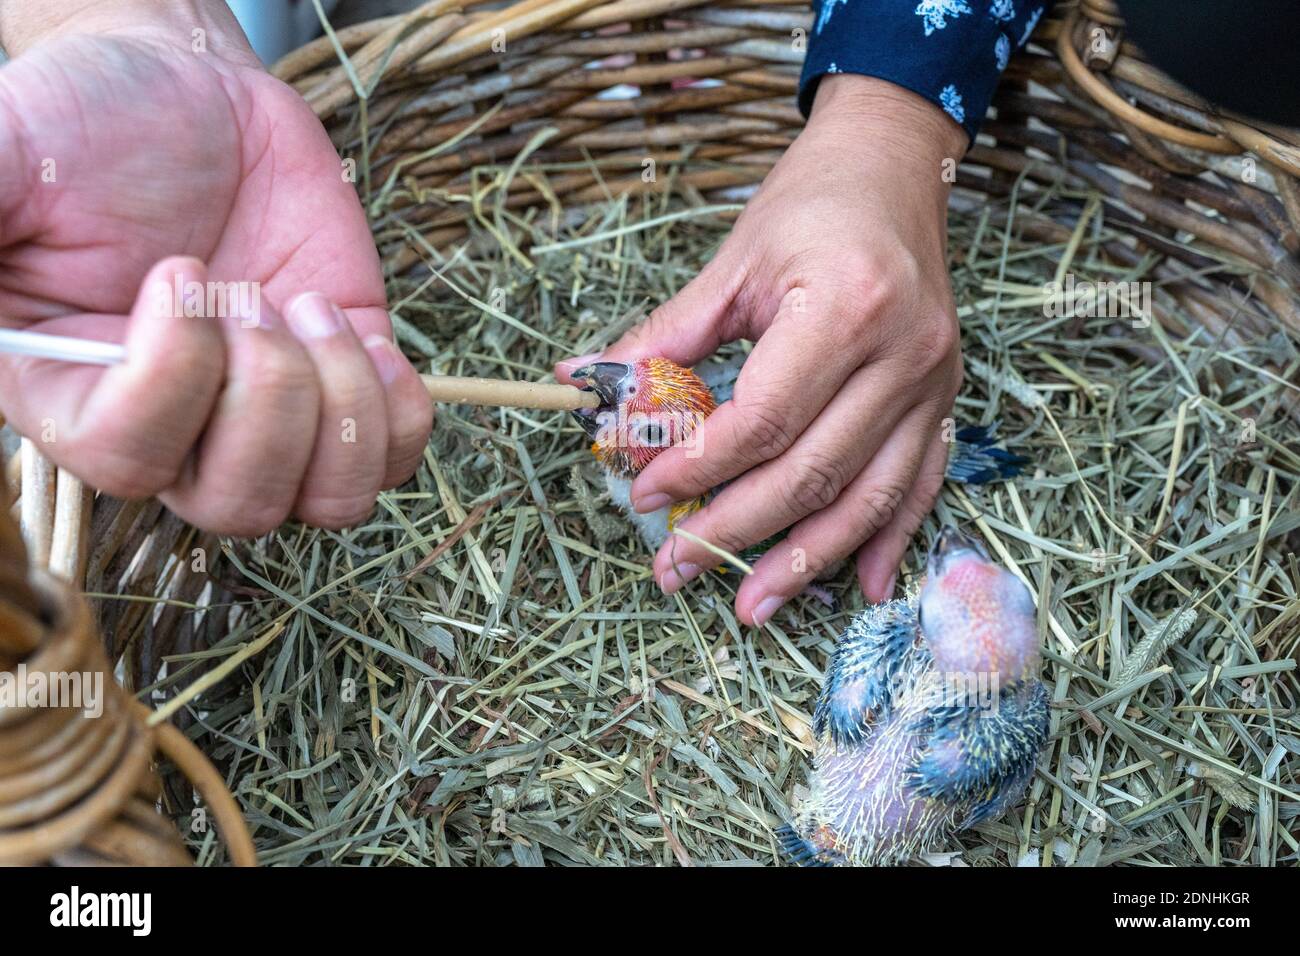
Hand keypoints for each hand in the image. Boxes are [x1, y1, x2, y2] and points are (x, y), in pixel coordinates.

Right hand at [0, 0, 431, 533]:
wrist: (192, 96)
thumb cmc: (89, 126)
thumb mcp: (7, 159)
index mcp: (75, 394)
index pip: (125, 460)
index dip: (172, 379)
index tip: (183, 271)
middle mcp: (176, 427)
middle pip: (237, 502)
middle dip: (269, 396)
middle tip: (253, 292)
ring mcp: (267, 416)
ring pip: (327, 498)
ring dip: (341, 404)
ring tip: (312, 310)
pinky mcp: (342, 388)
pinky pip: (390, 457)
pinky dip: (395, 408)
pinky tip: (362, 337)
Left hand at [557, 75, 965, 625]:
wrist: (895, 168)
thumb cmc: (810, 205)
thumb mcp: (731, 261)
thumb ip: (665, 336)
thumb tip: (585, 387)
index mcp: (845, 306)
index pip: (763, 418)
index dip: (698, 466)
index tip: (644, 491)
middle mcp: (902, 353)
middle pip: (811, 470)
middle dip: (735, 529)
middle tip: (675, 565)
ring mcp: (934, 383)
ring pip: (868, 497)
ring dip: (805, 563)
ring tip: (749, 608)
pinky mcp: (945, 400)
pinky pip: (919, 486)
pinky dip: (885, 541)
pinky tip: (853, 588)